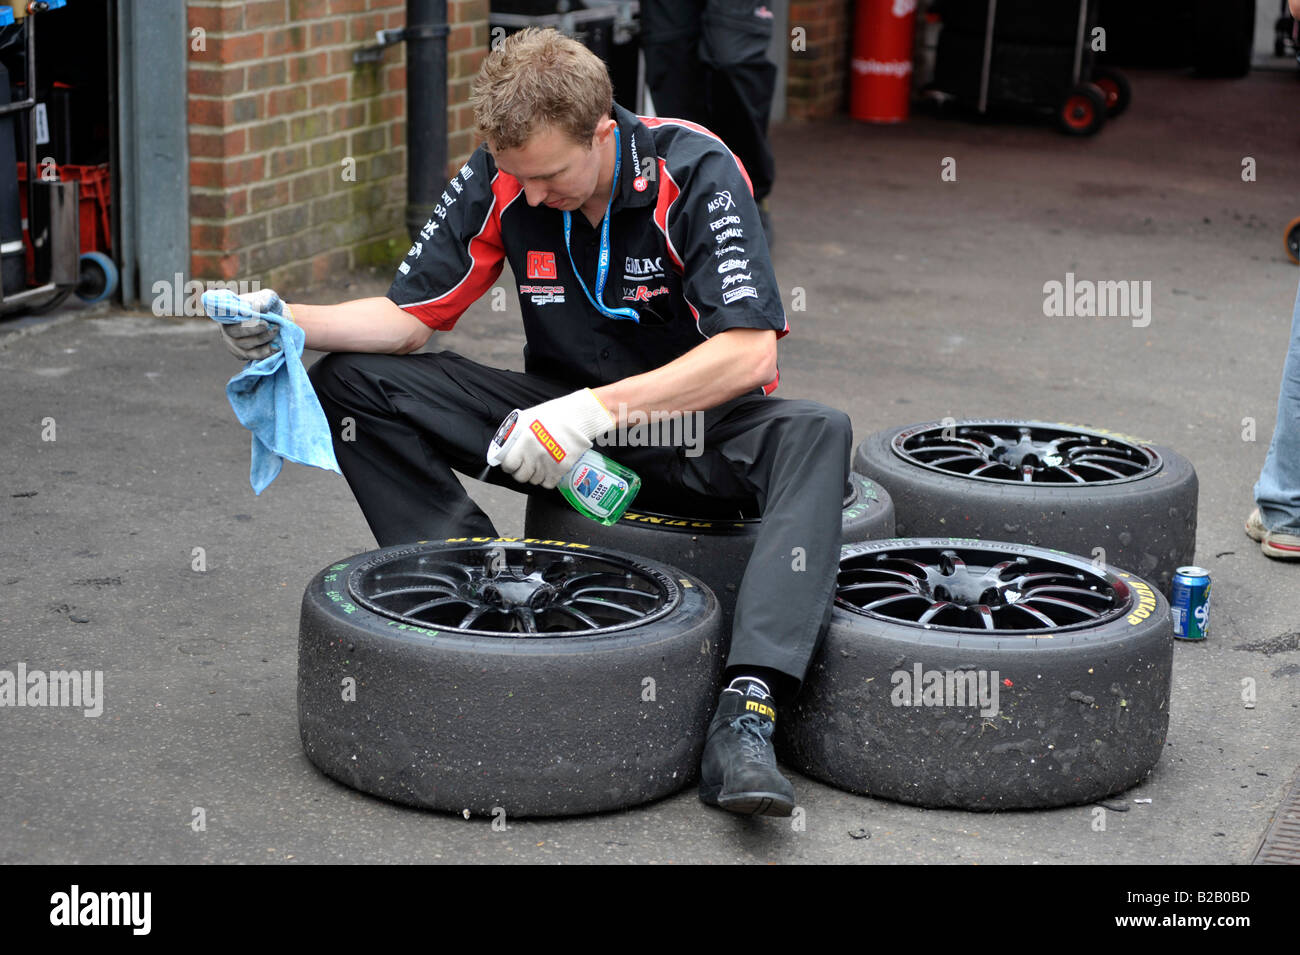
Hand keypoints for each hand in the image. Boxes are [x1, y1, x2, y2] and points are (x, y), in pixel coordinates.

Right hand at [207, 288, 288, 360]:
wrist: (275, 320)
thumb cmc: (267, 306)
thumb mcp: (268, 297)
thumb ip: (264, 299)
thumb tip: (260, 308)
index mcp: (227, 313)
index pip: (226, 315)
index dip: (235, 315)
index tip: (250, 314)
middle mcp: (226, 329)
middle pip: (235, 332)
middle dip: (251, 329)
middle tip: (266, 324)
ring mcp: (233, 343)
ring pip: (245, 345)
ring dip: (263, 338)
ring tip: (276, 330)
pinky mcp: (243, 354)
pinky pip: (253, 356)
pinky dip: (266, 352)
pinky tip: (277, 347)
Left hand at [491, 389, 615, 488]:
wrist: (578, 417)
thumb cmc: (553, 415)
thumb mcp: (529, 418)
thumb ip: (516, 433)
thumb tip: (508, 445)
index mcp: (524, 441)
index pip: (508, 465)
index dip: (509, 465)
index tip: (512, 463)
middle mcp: (534, 455)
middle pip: (521, 476)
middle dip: (522, 472)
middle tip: (526, 464)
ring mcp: (548, 464)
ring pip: (535, 481)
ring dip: (535, 474)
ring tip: (540, 463)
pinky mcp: (561, 469)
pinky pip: (548, 484)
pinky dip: (547, 479)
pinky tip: (549, 469)